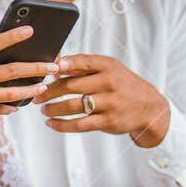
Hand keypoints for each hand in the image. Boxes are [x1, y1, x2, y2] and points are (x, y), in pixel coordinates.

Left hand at [32, 54, 170, 146]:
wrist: (149, 107)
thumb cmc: (122, 85)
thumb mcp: (109, 69)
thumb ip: (83, 66)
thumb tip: (54, 63)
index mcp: (108, 66)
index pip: (83, 62)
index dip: (64, 64)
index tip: (48, 67)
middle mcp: (109, 83)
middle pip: (71, 86)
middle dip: (49, 91)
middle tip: (36, 94)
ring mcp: (109, 103)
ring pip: (73, 106)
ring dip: (53, 108)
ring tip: (43, 109)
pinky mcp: (108, 121)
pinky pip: (80, 124)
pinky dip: (62, 125)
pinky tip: (51, 123)